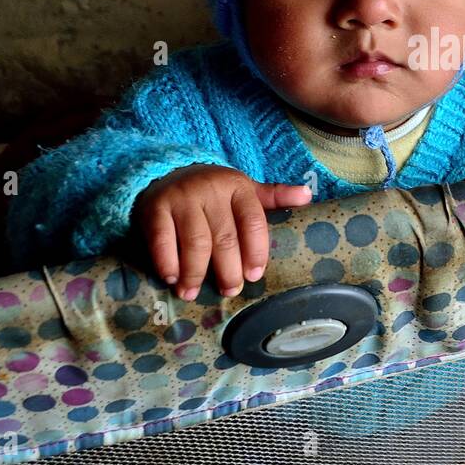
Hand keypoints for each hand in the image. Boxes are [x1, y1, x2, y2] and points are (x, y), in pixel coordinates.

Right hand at [133, 165, 312, 299]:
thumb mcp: (244, 189)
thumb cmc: (214, 191)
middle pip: (224, 238)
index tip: (254, 276)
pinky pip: (162, 240)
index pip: (253, 222)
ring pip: (195, 242)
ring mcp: (183, 198)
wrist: (168, 171)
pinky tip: (171, 278)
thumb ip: (274, 196)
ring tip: (192, 293)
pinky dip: (167, 262)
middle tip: (228, 291)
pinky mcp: (156, 208)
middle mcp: (211, 190)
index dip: (256, 252)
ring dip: (195, 273)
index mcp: (238, 187)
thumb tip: (308, 196)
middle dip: (228, 270)